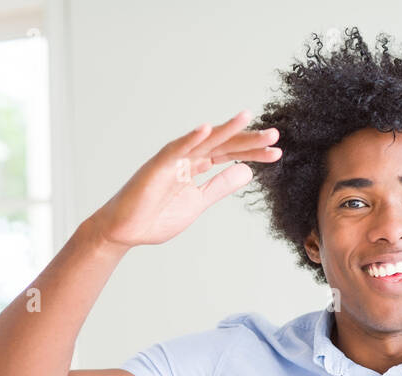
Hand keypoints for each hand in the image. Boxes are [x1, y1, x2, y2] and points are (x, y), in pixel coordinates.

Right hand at [87, 109, 280, 248]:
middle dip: (248, 140)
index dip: (253, 153)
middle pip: (222, 144)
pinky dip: (190, 139)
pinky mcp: (156, 167)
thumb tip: (247, 172)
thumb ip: (220, 186)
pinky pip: (175, 150)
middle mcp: (186, 157)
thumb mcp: (198, 202)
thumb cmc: (156, 217)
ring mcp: (172, 160)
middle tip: (275, 135)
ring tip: (248, 118)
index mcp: (196, 166)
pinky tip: (207, 129)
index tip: (277, 153)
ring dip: (225, 129)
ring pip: (203, 141)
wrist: (125, 231)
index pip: (230, 154)